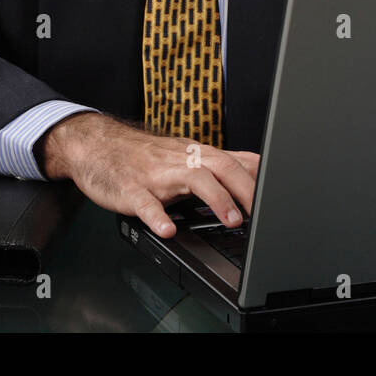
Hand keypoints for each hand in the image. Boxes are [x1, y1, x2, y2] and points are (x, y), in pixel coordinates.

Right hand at [35, 112, 259, 238]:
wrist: (97, 145)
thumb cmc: (143, 154)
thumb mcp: (186, 155)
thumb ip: (219, 162)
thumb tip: (257, 166)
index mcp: (196, 154)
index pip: (235, 161)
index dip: (258, 179)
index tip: (278, 198)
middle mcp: (181, 160)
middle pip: (220, 165)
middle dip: (244, 187)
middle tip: (262, 212)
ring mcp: (156, 174)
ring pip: (192, 178)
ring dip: (216, 198)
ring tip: (231, 221)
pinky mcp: (131, 189)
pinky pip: (145, 203)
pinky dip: (157, 216)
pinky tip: (167, 230)